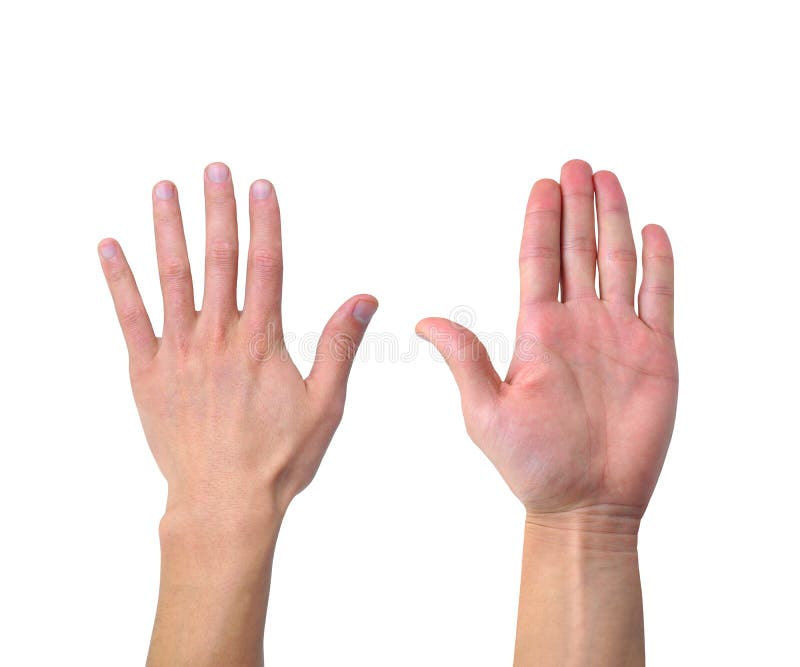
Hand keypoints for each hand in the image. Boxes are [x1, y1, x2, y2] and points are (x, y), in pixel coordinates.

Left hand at [98, 162, 376, 535]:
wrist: (224, 503)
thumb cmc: (279, 458)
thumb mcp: (325, 404)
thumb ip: (340, 347)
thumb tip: (363, 299)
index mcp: (261, 342)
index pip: (265, 266)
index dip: (264, 222)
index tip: (261, 185)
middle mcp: (218, 338)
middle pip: (218, 260)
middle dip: (217, 210)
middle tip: (214, 169)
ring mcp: (178, 352)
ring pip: (171, 278)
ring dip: (167, 229)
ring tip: (163, 188)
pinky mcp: (148, 373)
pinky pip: (129, 317)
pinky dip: (118, 279)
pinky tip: (109, 246)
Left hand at [417, 159, 676, 522]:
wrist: (585, 502)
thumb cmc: (532, 463)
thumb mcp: (487, 410)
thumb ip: (465, 360)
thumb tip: (424, 320)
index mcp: (538, 331)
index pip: (537, 260)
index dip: (540, 222)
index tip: (542, 184)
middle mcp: (577, 324)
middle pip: (576, 250)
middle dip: (577, 206)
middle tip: (575, 164)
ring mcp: (618, 334)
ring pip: (616, 262)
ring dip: (613, 220)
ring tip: (608, 180)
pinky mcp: (656, 352)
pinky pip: (659, 296)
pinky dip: (658, 262)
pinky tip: (650, 230)